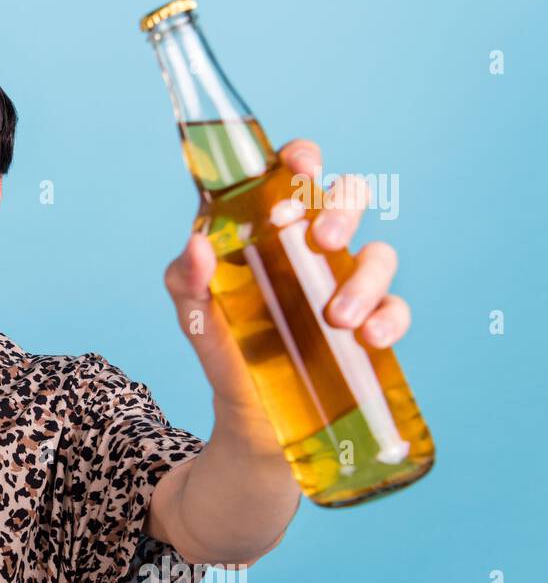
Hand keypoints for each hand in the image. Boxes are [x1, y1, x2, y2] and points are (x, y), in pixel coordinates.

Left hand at [163, 138, 410, 426]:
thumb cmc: (224, 352)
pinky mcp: (370, 329)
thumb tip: (196, 244)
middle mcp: (315, 251)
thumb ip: (186, 280)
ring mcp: (347, 287)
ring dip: (367, 278)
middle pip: (348, 200)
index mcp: (272, 233)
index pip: (293, 178)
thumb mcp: (196, 316)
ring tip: (336, 317)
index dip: (302, 159)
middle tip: (322, 239)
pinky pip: (396, 311)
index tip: (302, 165)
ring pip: (380, 256)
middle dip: (344, 209)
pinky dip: (390, 319)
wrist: (249, 423)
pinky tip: (368, 337)